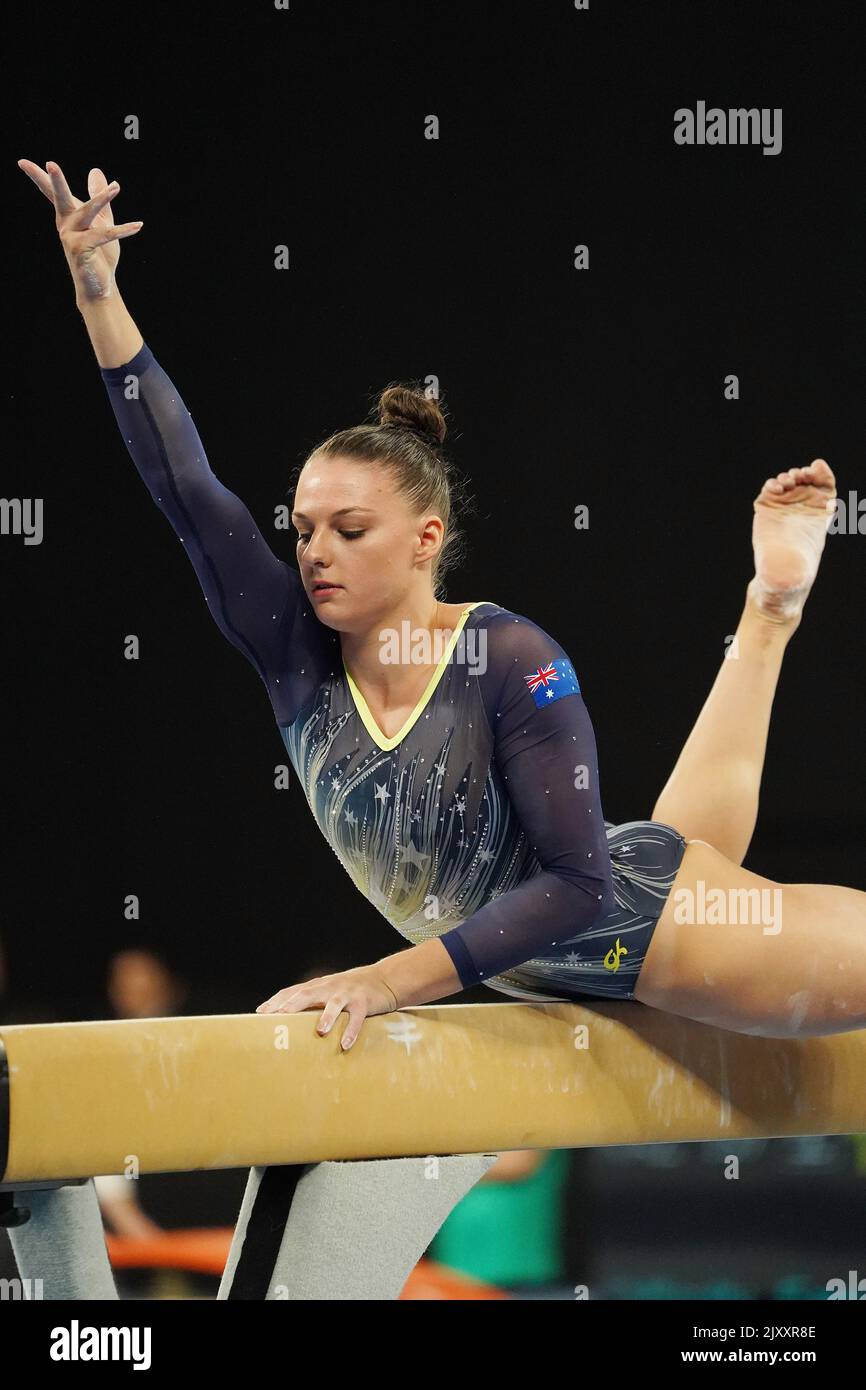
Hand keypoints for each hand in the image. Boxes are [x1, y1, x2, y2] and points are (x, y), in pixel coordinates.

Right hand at [17, 158, 142, 300]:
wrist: (100, 287)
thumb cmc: (99, 255)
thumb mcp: (101, 221)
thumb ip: (98, 196)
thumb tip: (95, 170)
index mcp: (68, 217)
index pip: (52, 194)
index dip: (38, 177)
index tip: (22, 162)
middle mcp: (66, 225)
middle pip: (60, 198)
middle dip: (56, 181)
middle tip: (50, 164)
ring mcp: (71, 237)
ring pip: (87, 212)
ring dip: (102, 199)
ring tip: (117, 187)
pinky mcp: (81, 249)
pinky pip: (104, 235)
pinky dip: (123, 230)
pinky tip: (138, 225)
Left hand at [256, 966, 398, 1049]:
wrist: (383, 979)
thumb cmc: (349, 990)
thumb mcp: (328, 992)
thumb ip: (311, 1002)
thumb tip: (287, 1020)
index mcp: (318, 986)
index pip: (292, 991)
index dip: (276, 1001)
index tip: (260, 1014)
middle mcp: (329, 987)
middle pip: (307, 994)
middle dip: (291, 1005)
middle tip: (278, 1017)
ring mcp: (347, 994)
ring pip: (334, 1004)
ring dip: (326, 1017)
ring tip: (319, 1031)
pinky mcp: (364, 1002)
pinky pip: (357, 1018)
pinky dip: (351, 1031)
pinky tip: (345, 1044)